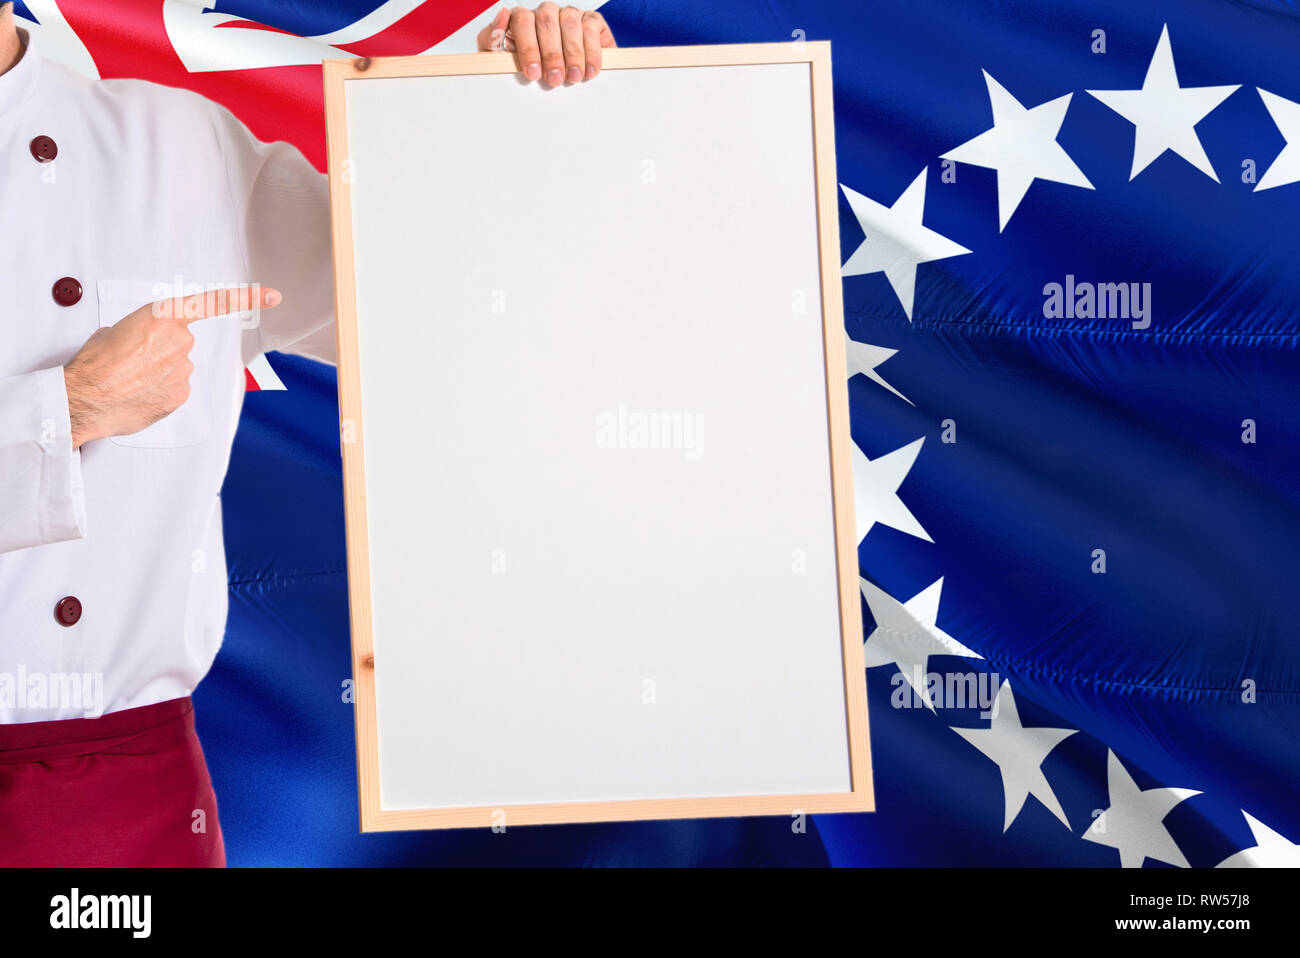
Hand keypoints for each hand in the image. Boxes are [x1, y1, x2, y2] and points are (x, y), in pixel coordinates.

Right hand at [63, 286, 280, 447]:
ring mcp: (184, 370)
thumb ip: (143, 329)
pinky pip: (175, 388)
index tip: (272, 296)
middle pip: (180, 343)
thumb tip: (143, 340)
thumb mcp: (115, 330)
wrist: (84, 398)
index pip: (214, 303)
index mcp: (163, 317)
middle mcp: (180, 342)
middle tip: (132, 360)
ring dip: (157, 372)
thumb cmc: (94, 364)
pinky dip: (159, 391)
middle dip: (160, 351)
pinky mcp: (182, 395)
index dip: (247, 298)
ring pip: (176, 367)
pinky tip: (138, 393)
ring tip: (129, 379)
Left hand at [476, 5, 616, 86]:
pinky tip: (589, 71)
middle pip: (546, 21)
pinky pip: (591, 28)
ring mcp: (568, 14)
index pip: (522, 20)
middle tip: (554, 80)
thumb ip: (493, 39)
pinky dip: (591, 51)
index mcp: (522, 18)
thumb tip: (502, 15)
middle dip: (551, 54)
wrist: (559, 79)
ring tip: (573, 77)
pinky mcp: (591, 21)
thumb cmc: (527, 70)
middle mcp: (545, 12)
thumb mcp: (501, 59)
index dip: (528, 47)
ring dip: (572, 53)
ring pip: (569, 23)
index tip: (533, 73)